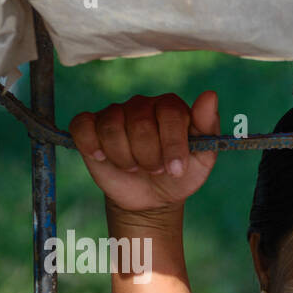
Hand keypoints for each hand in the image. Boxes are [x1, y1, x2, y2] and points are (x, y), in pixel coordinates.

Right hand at [68, 91, 218, 213]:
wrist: (152, 198)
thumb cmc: (179, 174)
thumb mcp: (203, 158)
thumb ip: (208, 127)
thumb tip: (210, 94)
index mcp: (171, 107)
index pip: (170, 113)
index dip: (172, 144)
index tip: (176, 170)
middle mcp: (142, 104)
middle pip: (139, 123)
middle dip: (148, 156)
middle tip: (154, 170)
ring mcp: (114, 113)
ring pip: (111, 127)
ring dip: (124, 157)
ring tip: (134, 167)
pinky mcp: (90, 126)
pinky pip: (82, 126)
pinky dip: (91, 145)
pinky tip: (102, 157)